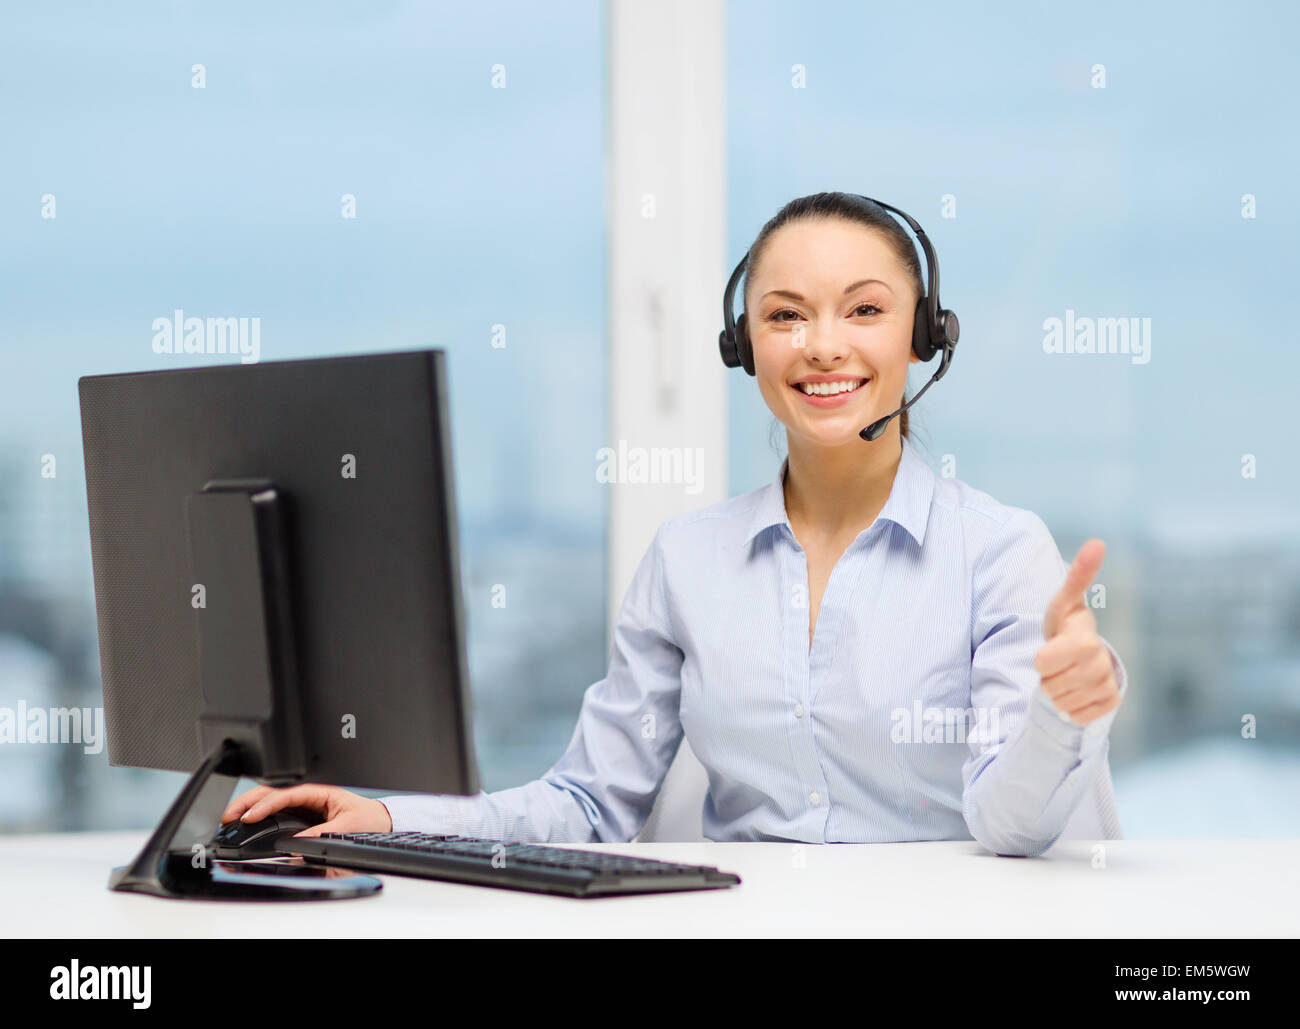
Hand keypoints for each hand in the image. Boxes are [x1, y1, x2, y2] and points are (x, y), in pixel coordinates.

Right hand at [221, 783, 392, 835]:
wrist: (381, 824)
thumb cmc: (368, 820)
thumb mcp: (347, 826)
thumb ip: (321, 833)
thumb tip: (296, 842)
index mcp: (319, 791)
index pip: (285, 794)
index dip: (265, 805)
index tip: (250, 817)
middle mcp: (308, 796)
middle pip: (271, 793)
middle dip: (247, 802)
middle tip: (229, 817)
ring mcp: (303, 805)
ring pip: (269, 802)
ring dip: (248, 808)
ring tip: (230, 820)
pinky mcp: (301, 816)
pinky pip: (276, 813)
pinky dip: (257, 816)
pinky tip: (245, 823)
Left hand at [1034, 538, 1121, 725]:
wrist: (1083, 656)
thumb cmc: (1066, 626)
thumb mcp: (1062, 602)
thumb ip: (1077, 576)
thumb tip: (1098, 542)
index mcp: (1085, 638)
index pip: (1043, 662)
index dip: (1041, 659)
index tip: (1051, 646)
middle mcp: (1101, 662)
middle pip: (1050, 685)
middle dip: (1046, 677)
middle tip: (1056, 662)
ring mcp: (1108, 683)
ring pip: (1061, 702)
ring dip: (1056, 692)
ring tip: (1065, 674)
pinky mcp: (1111, 702)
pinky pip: (1076, 715)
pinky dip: (1070, 708)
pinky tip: (1077, 691)